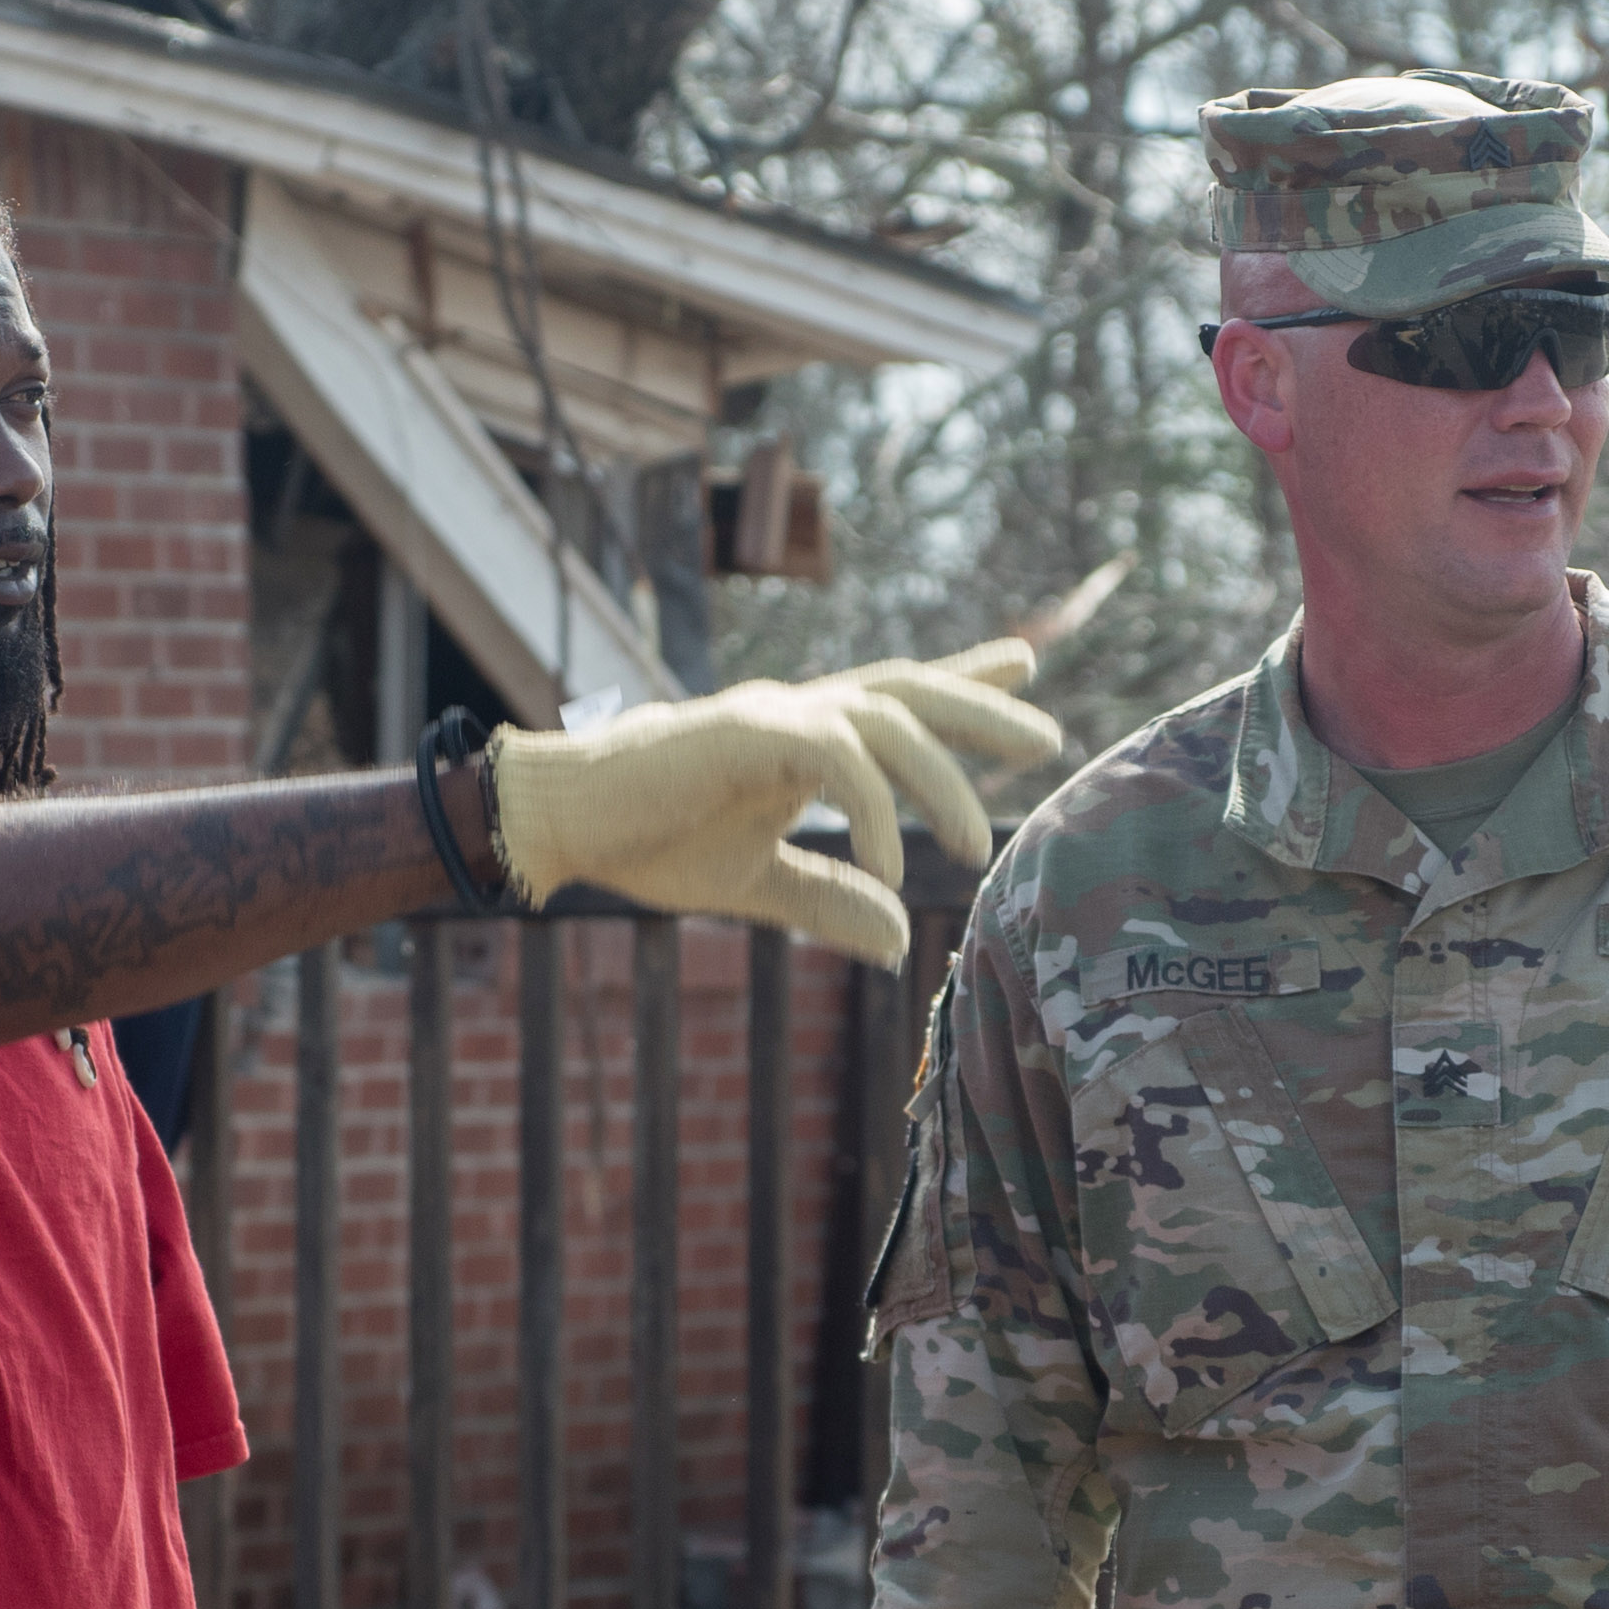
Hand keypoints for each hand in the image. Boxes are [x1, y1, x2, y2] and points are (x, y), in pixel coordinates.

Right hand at [488, 643, 1061, 969]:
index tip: (1025, 665)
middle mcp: (795, 710)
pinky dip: (875, 809)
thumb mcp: (756, 882)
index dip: (963, 681)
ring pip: (886, 721)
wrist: (562, 822)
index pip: (894, 697)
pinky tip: (891, 866)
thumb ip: (828, 901)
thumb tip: (897, 943)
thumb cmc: (648, 841)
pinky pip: (837, 757)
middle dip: (981, 707)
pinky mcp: (748, 731)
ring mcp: (773, 713)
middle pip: (908, 689)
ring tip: (978, 847)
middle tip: (1047, 737)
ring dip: (941, 782)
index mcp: (799, 735)